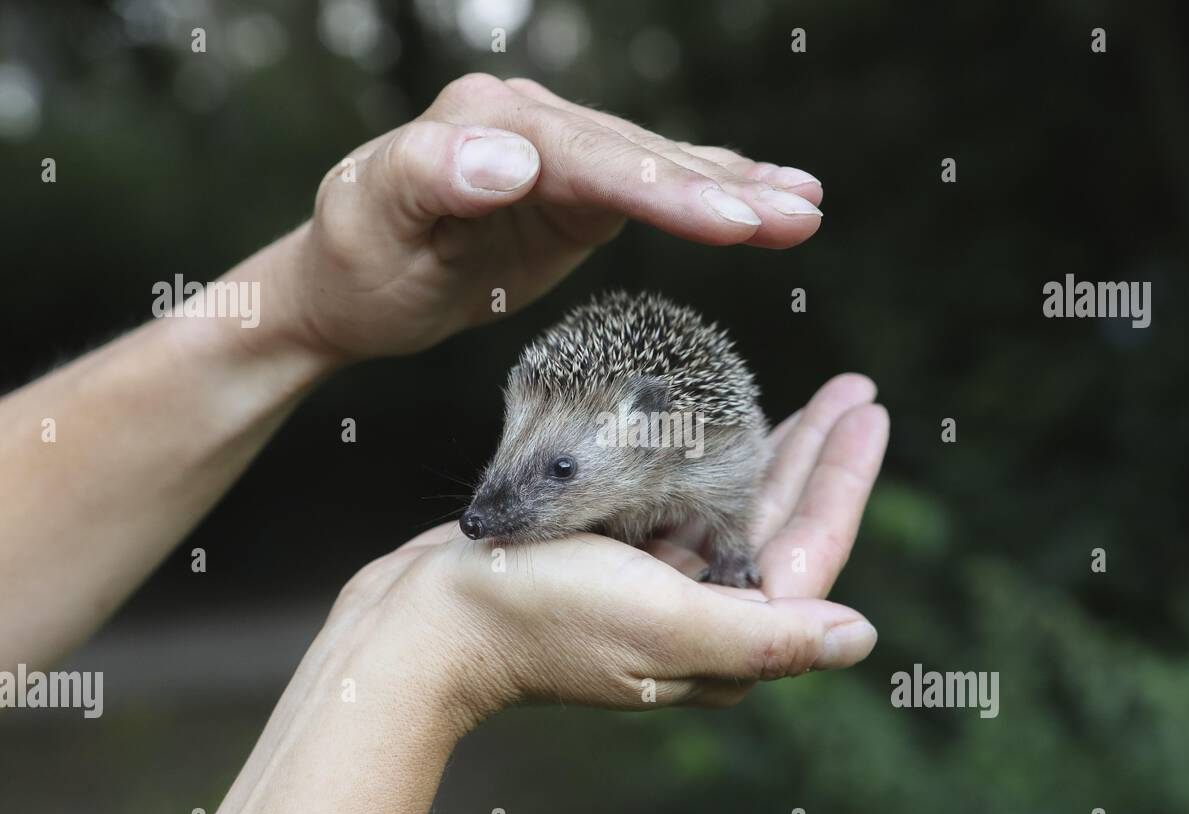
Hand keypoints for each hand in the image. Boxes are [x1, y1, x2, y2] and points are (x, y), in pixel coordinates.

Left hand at [276, 73, 823, 361]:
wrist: (351, 285)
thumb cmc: (357, 261)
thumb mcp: (371, 220)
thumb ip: (430, 176)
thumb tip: (511, 157)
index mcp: (484, 122)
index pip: (589, 156)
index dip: (665, 188)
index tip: (729, 220)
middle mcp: (529, 122)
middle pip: (639, 155)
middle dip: (723, 188)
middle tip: (799, 216)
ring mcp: (559, 151)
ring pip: (660, 166)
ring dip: (737, 188)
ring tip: (806, 208)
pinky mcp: (577, 188)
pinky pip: (653, 184)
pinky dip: (711, 188)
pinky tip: (766, 193)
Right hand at [340, 374, 885, 717]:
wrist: (425, 624)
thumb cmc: (536, 618)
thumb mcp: (662, 623)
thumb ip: (765, 635)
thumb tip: (860, 636)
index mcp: (723, 640)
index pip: (807, 552)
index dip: (842, 481)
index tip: (868, 409)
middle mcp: (699, 618)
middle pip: (776, 525)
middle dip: (817, 457)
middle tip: (853, 390)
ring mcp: (656, 589)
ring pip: (732, 510)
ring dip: (771, 451)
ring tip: (812, 398)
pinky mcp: (614, 562)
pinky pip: (679, 501)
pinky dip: (704, 459)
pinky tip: (721, 421)